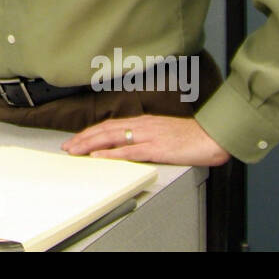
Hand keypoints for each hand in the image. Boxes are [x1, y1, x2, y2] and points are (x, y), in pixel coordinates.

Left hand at [62, 115, 230, 165]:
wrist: (210, 136)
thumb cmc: (188, 136)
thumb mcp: (161, 132)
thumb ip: (143, 136)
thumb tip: (125, 144)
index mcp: (142, 122)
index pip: (109, 126)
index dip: (90, 133)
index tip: (75, 140)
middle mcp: (141, 126)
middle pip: (106, 130)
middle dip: (84, 138)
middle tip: (67, 147)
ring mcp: (148, 136)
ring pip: (113, 138)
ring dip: (91, 144)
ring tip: (76, 150)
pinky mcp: (157, 148)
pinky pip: (130, 151)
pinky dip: (113, 153)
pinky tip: (100, 156)